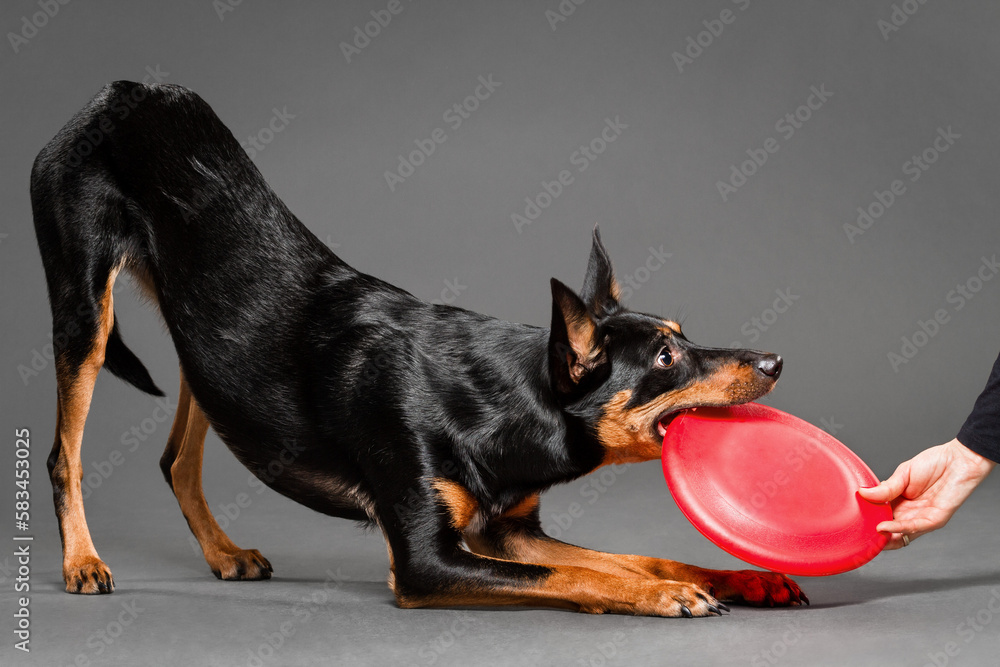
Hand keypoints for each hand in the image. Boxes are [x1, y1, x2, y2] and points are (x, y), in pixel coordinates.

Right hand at [858, 438, 994, 548]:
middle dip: (874, 534)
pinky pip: (915, 528)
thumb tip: (863, 493)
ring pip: (901, 535)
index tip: (854, 520)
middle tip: (858, 534)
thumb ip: (885, 488)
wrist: (959, 459)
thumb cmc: (935, 463)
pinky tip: (884, 526)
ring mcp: (922, 518)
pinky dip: (898, 529)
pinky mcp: (935, 519)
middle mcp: (910, 513)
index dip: (868, 519)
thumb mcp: (903, 474)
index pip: (881, 516)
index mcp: (899, 501)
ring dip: (885, 537)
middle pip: (890, 530)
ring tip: (869, 535)